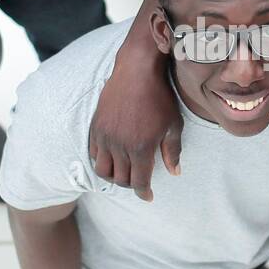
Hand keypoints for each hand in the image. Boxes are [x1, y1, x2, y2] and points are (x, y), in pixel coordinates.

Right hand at [88, 48, 181, 201]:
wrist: (137, 71)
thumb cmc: (160, 97)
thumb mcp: (173, 125)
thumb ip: (172, 151)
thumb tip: (174, 172)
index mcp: (141, 148)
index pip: (139, 182)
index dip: (144, 193)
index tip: (148, 196)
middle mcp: (120, 146)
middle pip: (121, 179)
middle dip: (131, 185)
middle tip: (139, 182)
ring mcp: (105, 136)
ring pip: (103, 170)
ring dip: (114, 176)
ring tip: (123, 172)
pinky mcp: (96, 127)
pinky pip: (94, 154)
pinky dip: (102, 161)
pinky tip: (112, 158)